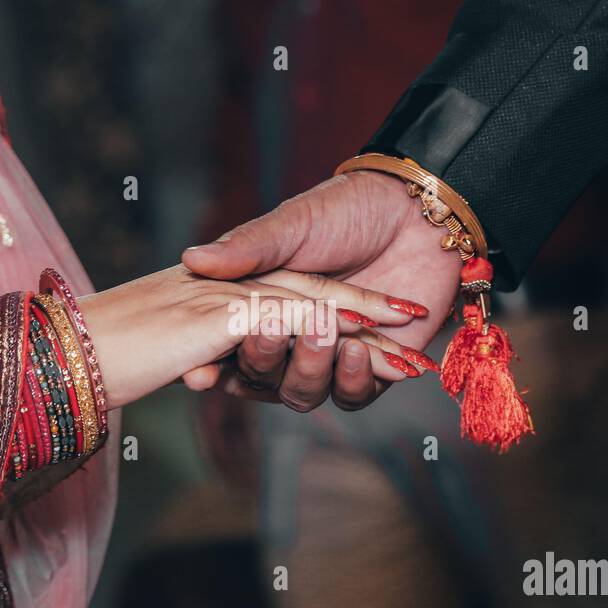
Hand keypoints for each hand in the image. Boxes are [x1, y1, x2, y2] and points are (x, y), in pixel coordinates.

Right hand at [180, 170, 459, 410]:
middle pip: (264, 378)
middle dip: (265, 361)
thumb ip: (247, 249)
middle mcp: (292, 340)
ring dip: (311, 369)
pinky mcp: (374, 369)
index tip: (197, 373)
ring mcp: (332, 357)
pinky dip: (353, 380)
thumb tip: (191, 257)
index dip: (210, 367)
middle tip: (273, 329)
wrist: (417, 213)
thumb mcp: (291, 225)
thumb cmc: (349, 210)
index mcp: (261, 309)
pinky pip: (354, 396)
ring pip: (305, 392)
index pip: (226, 350)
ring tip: (328, 332)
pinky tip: (360, 351)